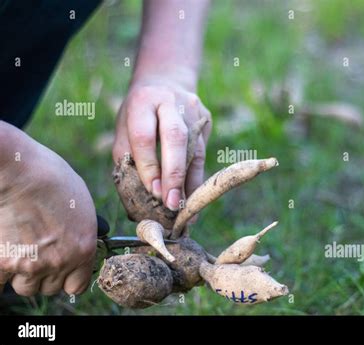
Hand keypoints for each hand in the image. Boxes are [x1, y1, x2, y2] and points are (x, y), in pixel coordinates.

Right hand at [0, 122, 96, 295]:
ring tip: (21, 248)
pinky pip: (2, 280)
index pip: (78, 285)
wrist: (18, 170)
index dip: (69, 278)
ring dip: (23, 273)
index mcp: (83, 249)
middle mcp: (59, 262)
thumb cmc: (50, 178)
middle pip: (50, 287)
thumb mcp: (82, 205)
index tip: (63, 271)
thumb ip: (82, 231)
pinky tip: (5, 250)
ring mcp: (30, 264)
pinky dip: (2, 268)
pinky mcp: (3, 262)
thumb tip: (79, 241)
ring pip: (26, 286)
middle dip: (46, 273)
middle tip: (39, 252)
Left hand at [113, 69, 211, 210]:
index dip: (149, 167)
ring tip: (184, 209)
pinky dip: (196, 176)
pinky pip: (203, 152)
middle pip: (175, 138)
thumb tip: (138, 201)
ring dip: (189, 182)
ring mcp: (192, 109)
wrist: (164, 82)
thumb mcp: (123, 129)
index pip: (145, 137)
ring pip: (195, 149)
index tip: (153, 193)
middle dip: (173, 173)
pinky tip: (192, 197)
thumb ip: (127, 159)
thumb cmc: (138, 115)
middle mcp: (170, 101)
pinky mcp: (206, 119)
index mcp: (142, 101)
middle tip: (171, 203)